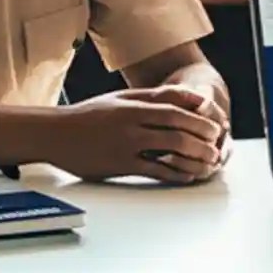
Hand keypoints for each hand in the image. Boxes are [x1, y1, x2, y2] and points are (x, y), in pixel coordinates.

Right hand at [51, 89, 221, 183]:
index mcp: (133, 105)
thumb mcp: (120, 99)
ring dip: (194, 156)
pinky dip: (175, 174)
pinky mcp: (120, 166)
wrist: (56, 133)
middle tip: (216, 143)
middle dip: (202, 137)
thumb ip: (151, 97)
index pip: (175, 109)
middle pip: (177, 129)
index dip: (199, 117)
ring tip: (208, 161)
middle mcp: (132, 123)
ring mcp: (127, 145)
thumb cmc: (89, 115)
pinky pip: (155, 171)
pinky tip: (186, 175)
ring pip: (170, 150)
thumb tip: (184, 96)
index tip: (214, 124)